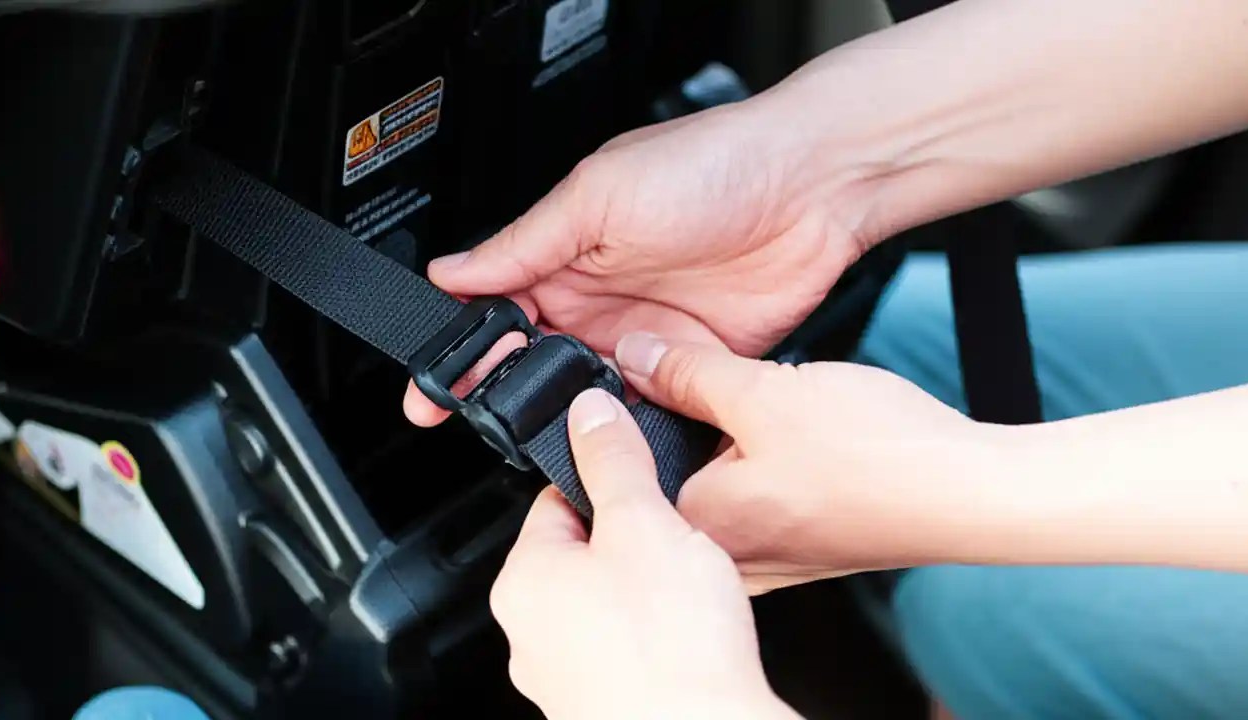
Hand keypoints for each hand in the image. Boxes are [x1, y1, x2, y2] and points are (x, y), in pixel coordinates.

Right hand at [404, 93, 879, 425]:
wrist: (813, 184)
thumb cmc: (711, 164)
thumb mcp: (596, 196)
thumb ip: (523, 245)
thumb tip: (449, 272)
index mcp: (564, 258)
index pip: (494, 316)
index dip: (463, 356)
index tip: (435, 392)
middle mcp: (601, 304)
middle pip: (535, 369)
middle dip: (507, 399)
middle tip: (487, 421)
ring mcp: (647, 339)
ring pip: (589, 399)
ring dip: (571, 417)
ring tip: (557, 428)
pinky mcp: (695, 367)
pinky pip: (653, 413)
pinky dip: (634, 429)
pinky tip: (619, 438)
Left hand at [491, 389, 799, 719]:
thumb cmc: (671, 650)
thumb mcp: (644, 522)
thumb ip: (614, 459)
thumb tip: (589, 413)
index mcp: (524, 580)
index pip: (554, 500)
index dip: (607, 480)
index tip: (641, 478)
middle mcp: (530, 634)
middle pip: (583, 553)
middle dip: (633, 539)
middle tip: (676, 538)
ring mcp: (565, 677)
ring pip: (608, 605)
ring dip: (649, 590)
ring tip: (690, 591)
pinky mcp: (604, 705)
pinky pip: (630, 650)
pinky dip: (660, 637)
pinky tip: (691, 636)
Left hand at [613, 332, 1002, 593]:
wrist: (973, 496)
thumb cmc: (878, 458)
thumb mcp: (765, 392)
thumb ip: (690, 372)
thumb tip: (636, 356)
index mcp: (697, 522)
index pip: (626, 465)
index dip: (631, 408)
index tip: (648, 375)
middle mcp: (725, 554)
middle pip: (672, 473)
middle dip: (686, 421)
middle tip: (721, 384)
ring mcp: (770, 558)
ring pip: (722, 482)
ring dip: (734, 440)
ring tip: (775, 409)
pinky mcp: (807, 550)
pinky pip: (763, 498)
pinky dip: (770, 462)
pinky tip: (804, 437)